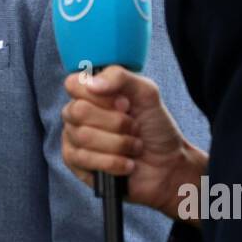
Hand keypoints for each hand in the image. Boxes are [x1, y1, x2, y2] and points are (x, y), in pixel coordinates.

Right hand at [62, 65, 205, 219]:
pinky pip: (85, 159)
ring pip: (84, 136)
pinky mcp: (76, 164)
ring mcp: (73, 139)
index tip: (125, 104)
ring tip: (133, 146)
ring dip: (119, 143)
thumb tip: (92, 83)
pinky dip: (114, 162)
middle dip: (116, 122)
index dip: (101, 96)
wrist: (168, 164)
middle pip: (78, 111)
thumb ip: (120, 77)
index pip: (73, 84)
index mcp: (91, 94)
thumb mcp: (146, 93)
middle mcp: (77, 114)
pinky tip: (127, 163)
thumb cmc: (155, 127)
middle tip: (133, 127)